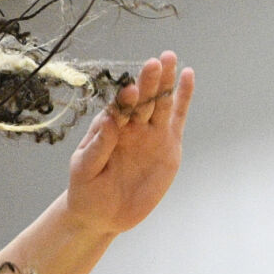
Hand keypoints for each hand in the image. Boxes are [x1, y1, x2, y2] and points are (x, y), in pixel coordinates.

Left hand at [64, 51, 193, 235]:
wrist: (102, 214)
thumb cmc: (86, 188)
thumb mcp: (85, 168)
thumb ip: (99, 145)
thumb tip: (109, 120)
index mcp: (106, 128)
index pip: (117, 109)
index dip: (124, 101)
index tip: (128, 91)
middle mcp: (129, 126)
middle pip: (141, 101)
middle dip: (148, 82)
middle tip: (156, 61)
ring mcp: (150, 134)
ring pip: (160, 104)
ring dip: (166, 82)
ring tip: (171, 59)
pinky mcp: (168, 145)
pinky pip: (177, 118)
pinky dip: (183, 98)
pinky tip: (187, 76)